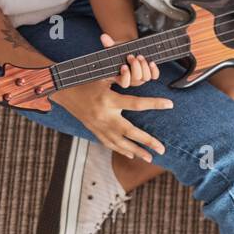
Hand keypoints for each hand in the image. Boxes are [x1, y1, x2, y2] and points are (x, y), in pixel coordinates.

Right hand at [51, 34, 171, 159]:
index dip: (154, 103)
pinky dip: (121, 150)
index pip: (136, 103)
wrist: (62, 92)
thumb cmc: (85, 80)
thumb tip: (142, 78)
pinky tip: (132, 155)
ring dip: (136, 151)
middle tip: (162, 149)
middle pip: (130, 132)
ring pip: (120, 142)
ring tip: (150, 158)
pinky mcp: (94, 131)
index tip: (170, 104)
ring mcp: (98, 126)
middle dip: (147, 141)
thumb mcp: (102, 76)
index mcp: (108, 100)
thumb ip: (121, 78)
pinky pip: (109, 143)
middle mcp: (104, 116)